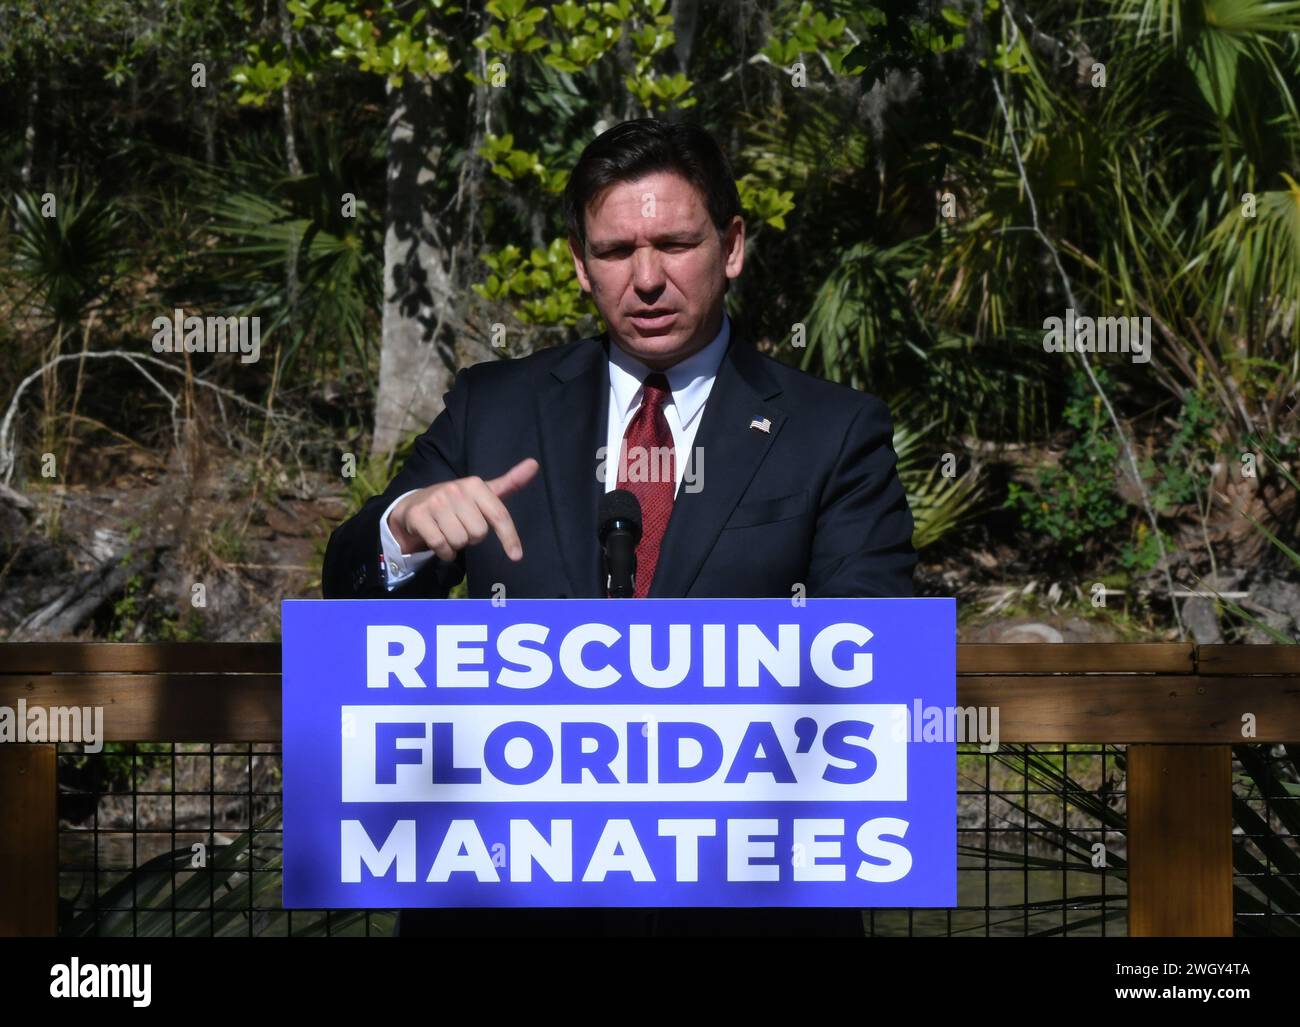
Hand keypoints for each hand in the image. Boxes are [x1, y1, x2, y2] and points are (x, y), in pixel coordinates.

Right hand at [387, 458, 538, 562]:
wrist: (414, 506)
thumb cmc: (456, 502)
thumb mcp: (483, 493)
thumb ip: (510, 482)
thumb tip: (535, 463)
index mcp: (475, 484)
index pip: (499, 515)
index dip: (509, 537)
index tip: (516, 556)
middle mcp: (455, 489)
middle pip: (479, 533)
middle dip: (472, 537)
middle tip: (461, 527)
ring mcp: (435, 501)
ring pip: (460, 541)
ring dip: (456, 545)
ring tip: (448, 531)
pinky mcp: (418, 515)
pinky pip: (441, 546)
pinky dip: (443, 552)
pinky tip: (439, 541)